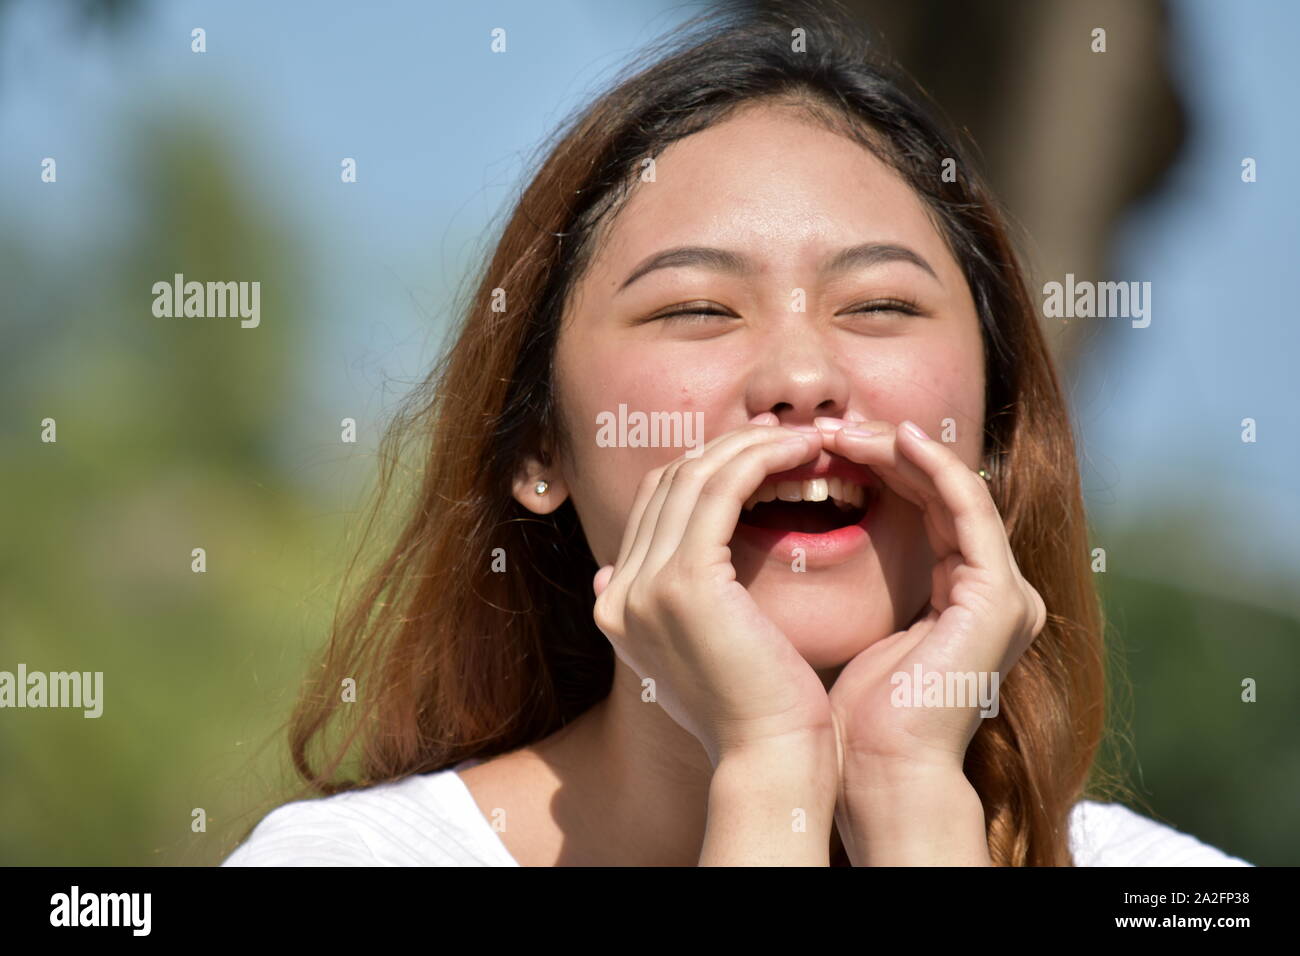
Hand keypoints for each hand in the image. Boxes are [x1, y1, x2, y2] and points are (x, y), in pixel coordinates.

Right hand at [591, 416, 835, 767]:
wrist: (770, 760)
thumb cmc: (755, 712)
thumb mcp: (688, 652)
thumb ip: (652, 611)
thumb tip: (608, 575)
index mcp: (617, 608)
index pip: (653, 509)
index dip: (703, 471)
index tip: (757, 454)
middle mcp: (619, 593)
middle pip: (667, 484)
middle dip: (726, 449)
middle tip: (781, 435)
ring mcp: (644, 586)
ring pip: (693, 477)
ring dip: (750, 446)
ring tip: (801, 439)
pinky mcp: (685, 582)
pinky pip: (722, 490)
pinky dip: (761, 460)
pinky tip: (800, 453)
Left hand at [817, 417, 1046, 776]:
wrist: (879, 771)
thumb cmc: (854, 715)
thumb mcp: (852, 628)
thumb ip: (855, 583)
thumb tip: (797, 537)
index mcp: (963, 599)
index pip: (923, 508)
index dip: (877, 469)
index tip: (817, 450)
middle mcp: (994, 591)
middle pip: (939, 493)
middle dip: (883, 452)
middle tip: (827, 430)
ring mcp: (1005, 593)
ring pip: (954, 489)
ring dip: (899, 451)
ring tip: (845, 431)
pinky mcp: (1000, 596)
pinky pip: (967, 507)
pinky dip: (932, 467)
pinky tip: (891, 440)